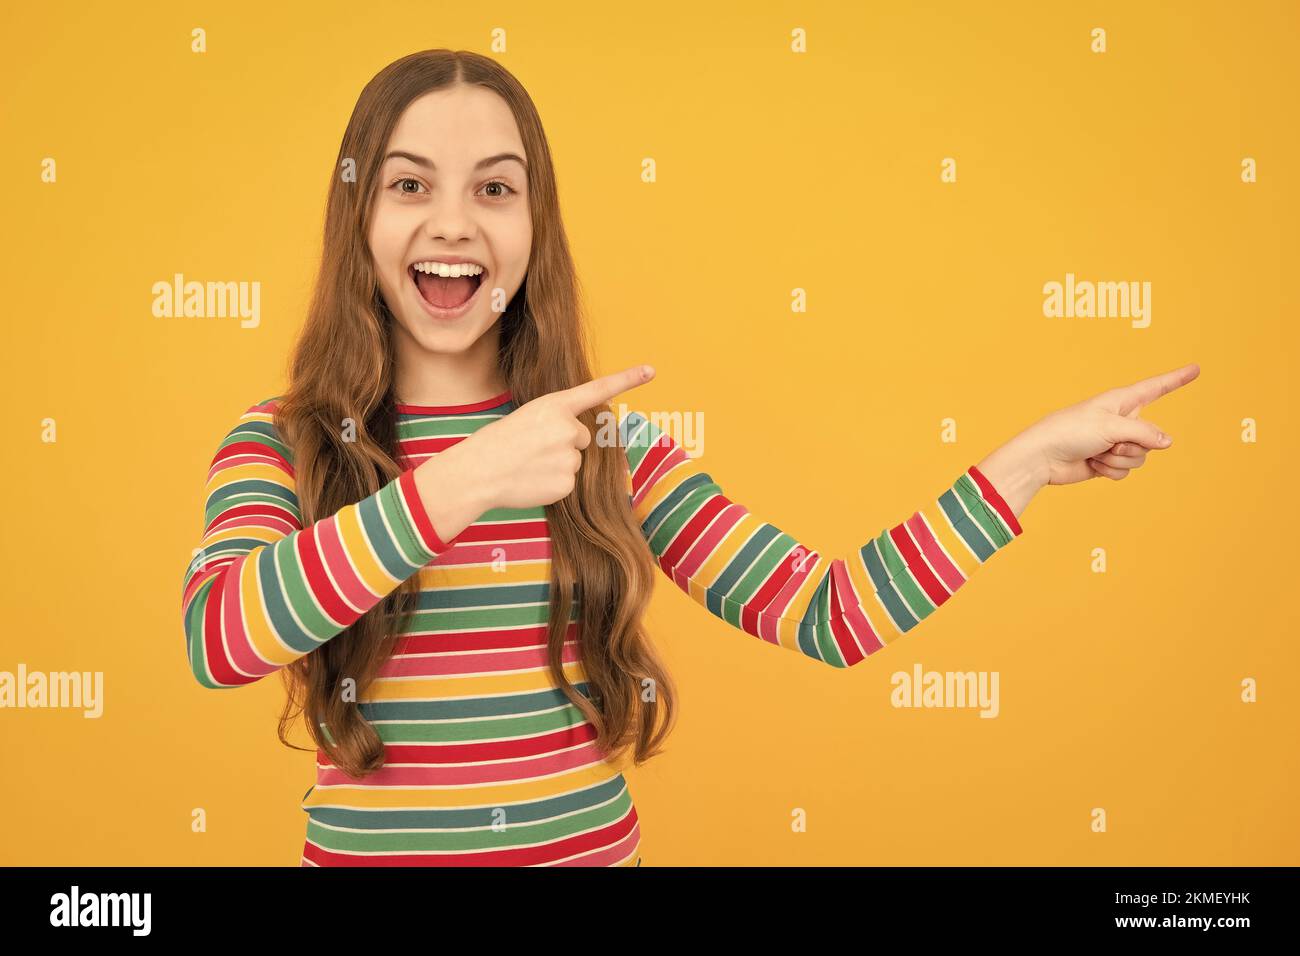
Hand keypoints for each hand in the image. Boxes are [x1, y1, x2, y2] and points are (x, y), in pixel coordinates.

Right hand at [448, 364, 655, 510]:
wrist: (477, 472)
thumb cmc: (498, 443)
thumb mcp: (528, 418)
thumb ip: (558, 422)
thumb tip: (581, 442)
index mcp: (555, 405)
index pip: (597, 389)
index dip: (627, 379)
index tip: (651, 370)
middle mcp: (568, 428)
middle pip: (583, 438)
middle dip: (565, 444)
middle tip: (533, 449)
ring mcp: (569, 456)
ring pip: (575, 462)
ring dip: (557, 465)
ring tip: (528, 465)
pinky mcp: (567, 483)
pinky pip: (569, 484)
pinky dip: (553, 485)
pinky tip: (532, 480)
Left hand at [1024, 362, 1200, 486]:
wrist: (1042, 458)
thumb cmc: (1070, 431)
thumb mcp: (1111, 426)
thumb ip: (1144, 432)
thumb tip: (1167, 443)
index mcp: (1121, 401)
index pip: (1156, 388)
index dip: (1176, 379)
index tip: (1195, 368)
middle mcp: (1121, 420)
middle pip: (1152, 437)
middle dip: (1134, 444)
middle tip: (1109, 442)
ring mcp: (1114, 442)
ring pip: (1140, 457)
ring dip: (1120, 459)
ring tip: (1097, 453)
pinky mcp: (1106, 462)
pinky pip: (1125, 471)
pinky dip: (1110, 471)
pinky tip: (1092, 465)